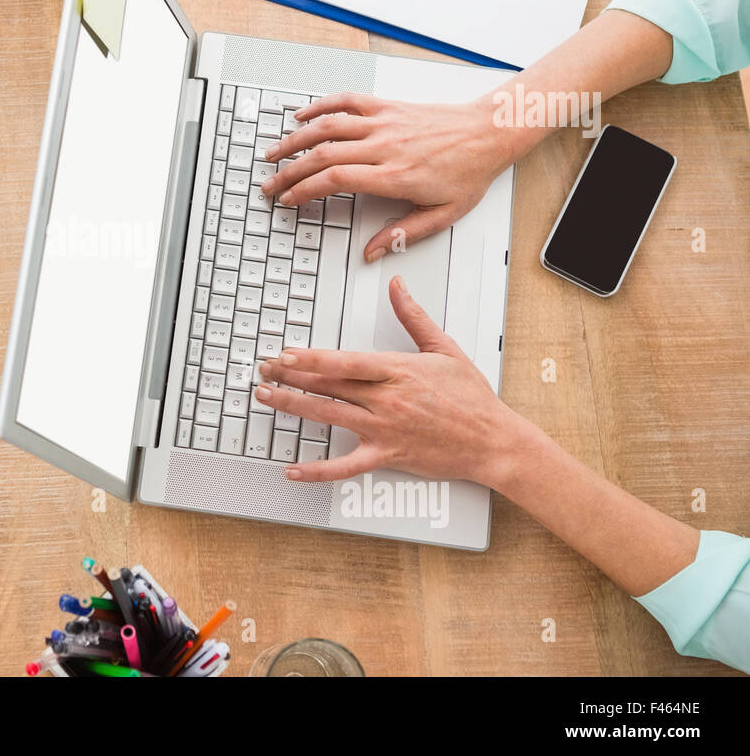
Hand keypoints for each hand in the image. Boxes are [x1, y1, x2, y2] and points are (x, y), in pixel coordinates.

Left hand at [254, 276, 543, 485]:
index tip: (284, 353)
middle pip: (329, 385)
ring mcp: (384, 429)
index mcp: (397, 370)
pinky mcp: (387, 456)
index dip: (310, 358)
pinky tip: (292, 469)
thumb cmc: (471, 397)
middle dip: (291, 377)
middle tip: (263, 370)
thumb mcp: (443, 348)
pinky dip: (317, 470)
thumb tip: (397, 285)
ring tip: (266, 399)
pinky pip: (345, 466)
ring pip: (328, 416)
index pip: (344, 362)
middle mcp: (386, 399)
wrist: (493, 440)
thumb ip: (413, 316)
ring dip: (293, 407)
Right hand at [260, 93, 514, 260]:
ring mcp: (384, 122)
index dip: (304, 190)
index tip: (289, 200)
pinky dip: (319, 106)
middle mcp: (385, 145)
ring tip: (273, 153)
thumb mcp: (443, 215)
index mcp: (395, 175)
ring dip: (294, 140)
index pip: (336, 179)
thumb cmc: (469, 172)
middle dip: (289, 171)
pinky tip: (301, 116)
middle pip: (322, 154)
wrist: (489, 132)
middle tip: (270, 185)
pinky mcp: (386, 106)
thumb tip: (371, 252)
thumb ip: (403, 234)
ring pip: (327, 126)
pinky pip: (346, 100)